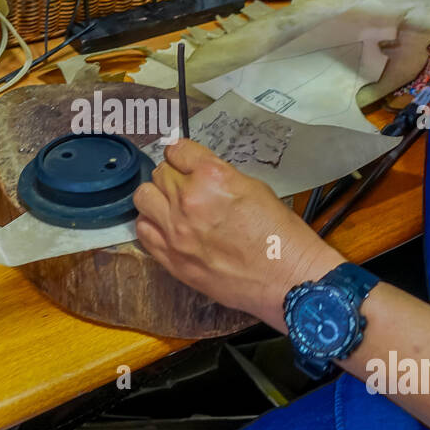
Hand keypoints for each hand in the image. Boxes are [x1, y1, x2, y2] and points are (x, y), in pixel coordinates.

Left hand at [133, 139, 342, 329]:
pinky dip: (152, 224)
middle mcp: (189, 201)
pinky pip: (143, 231)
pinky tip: (166, 227)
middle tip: (184, 185)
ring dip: (156, 197)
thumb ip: (219, 176)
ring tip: (171, 205)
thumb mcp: (255, 188)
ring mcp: (177, 232)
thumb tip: (198, 173)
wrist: (286, 279)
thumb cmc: (279, 236)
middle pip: (159, 173)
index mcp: (212, 178)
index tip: (182, 158)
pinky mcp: (172, 259)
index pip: (178, 150)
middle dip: (172, 175)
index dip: (182, 154)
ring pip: (144, 197)